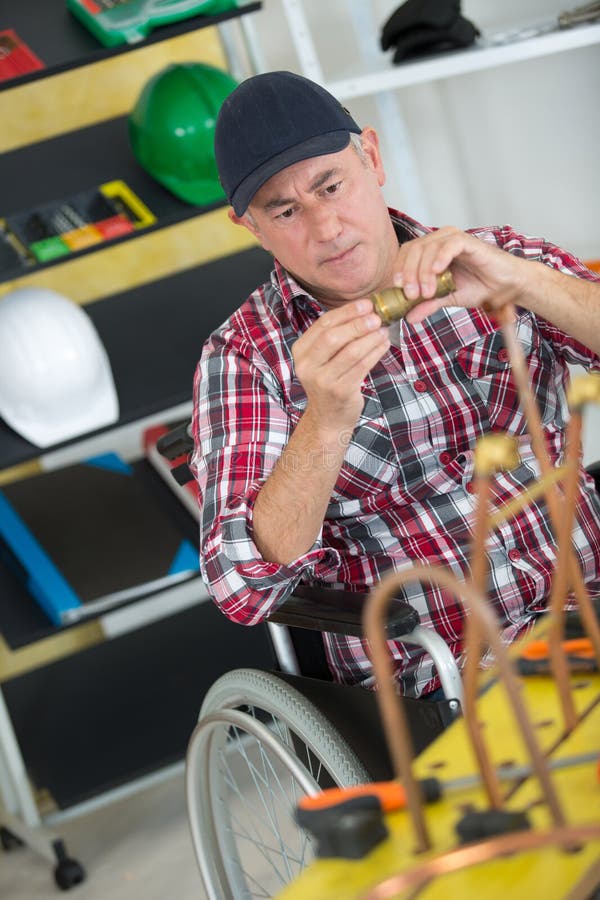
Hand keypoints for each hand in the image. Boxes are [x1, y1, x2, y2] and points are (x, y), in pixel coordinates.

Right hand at [293, 299, 389, 433]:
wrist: (328, 418)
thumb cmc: (330, 381)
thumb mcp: (323, 358)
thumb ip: (336, 336)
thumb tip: (365, 309)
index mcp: (301, 351)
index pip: (323, 324)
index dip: (347, 312)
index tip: (366, 303)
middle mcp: (307, 366)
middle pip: (334, 336)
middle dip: (358, 323)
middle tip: (377, 316)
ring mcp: (322, 380)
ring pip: (351, 351)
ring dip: (370, 338)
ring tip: (384, 329)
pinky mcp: (340, 391)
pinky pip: (362, 366)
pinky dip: (375, 352)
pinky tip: (384, 344)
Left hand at [393, 227, 529, 323]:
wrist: (506, 287)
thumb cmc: (479, 288)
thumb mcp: (447, 299)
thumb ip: (428, 304)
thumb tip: (408, 318)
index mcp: (432, 250)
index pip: (406, 253)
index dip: (398, 269)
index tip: (397, 290)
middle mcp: (441, 240)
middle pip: (414, 249)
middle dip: (408, 273)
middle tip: (411, 295)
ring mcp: (454, 239)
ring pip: (428, 247)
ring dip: (423, 271)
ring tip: (426, 292)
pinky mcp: (469, 242)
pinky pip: (450, 245)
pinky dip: (440, 257)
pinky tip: (438, 272)